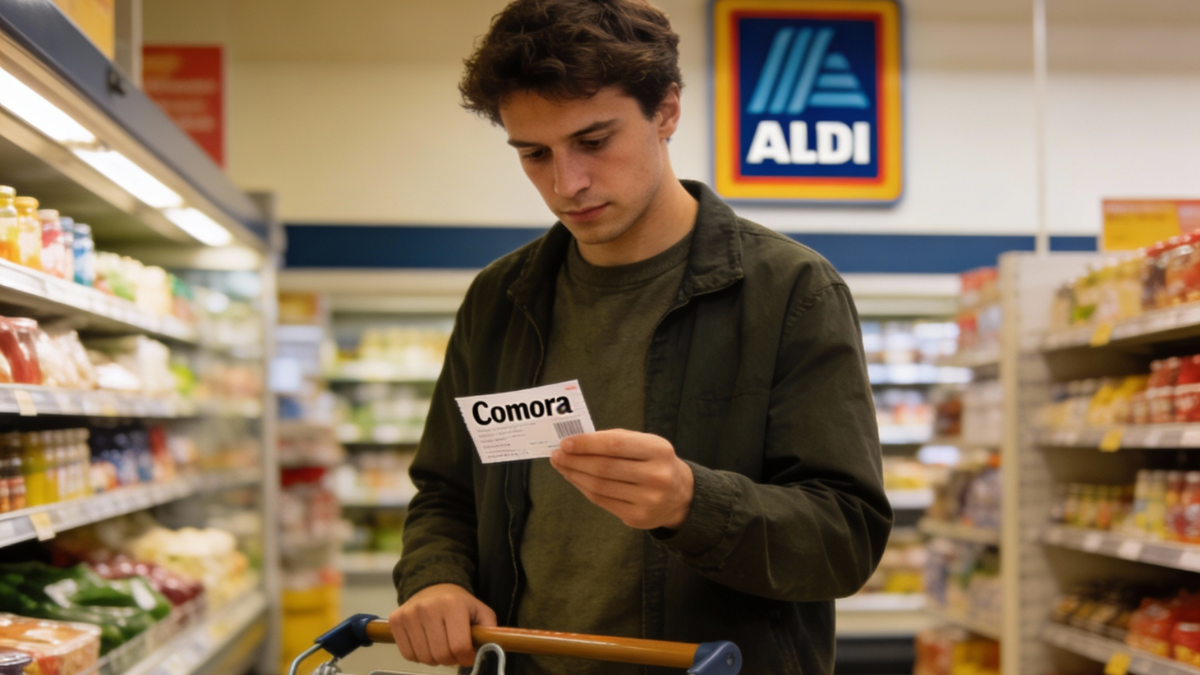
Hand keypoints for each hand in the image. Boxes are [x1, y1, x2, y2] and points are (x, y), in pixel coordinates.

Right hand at [388, 583, 496, 666]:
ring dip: (434, 659)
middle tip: (454, 650)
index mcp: (453, 605)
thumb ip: (490, 632)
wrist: (433, 586)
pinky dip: (418, 656)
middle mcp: (428, 607)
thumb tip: (492, 650)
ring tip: (440, 645)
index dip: (466, 657)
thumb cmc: (460, 604)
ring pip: (423, 658)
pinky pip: (407, 654)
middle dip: (451, 659)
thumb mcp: (481, 612)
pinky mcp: (395, 620)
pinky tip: (426, 643)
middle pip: (441, 655)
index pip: (459, 647)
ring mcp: (409, 614)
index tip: (468, 654)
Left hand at [550, 429, 693, 529]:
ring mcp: (648, 500)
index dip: (587, 444)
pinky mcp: (638, 518)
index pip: (615, 445)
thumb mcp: (645, 444)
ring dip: (574, 475)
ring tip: (561, 466)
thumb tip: (575, 442)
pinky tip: (575, 479)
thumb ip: (614, 440)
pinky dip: (583, 489)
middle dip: (575, 461)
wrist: (680, 495)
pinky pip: (602, 501)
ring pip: (600, 487)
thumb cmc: (654, 462)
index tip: (565, 442)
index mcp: (658, 450)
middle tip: (557, 455)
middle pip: (604, 468)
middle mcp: (657, 476)